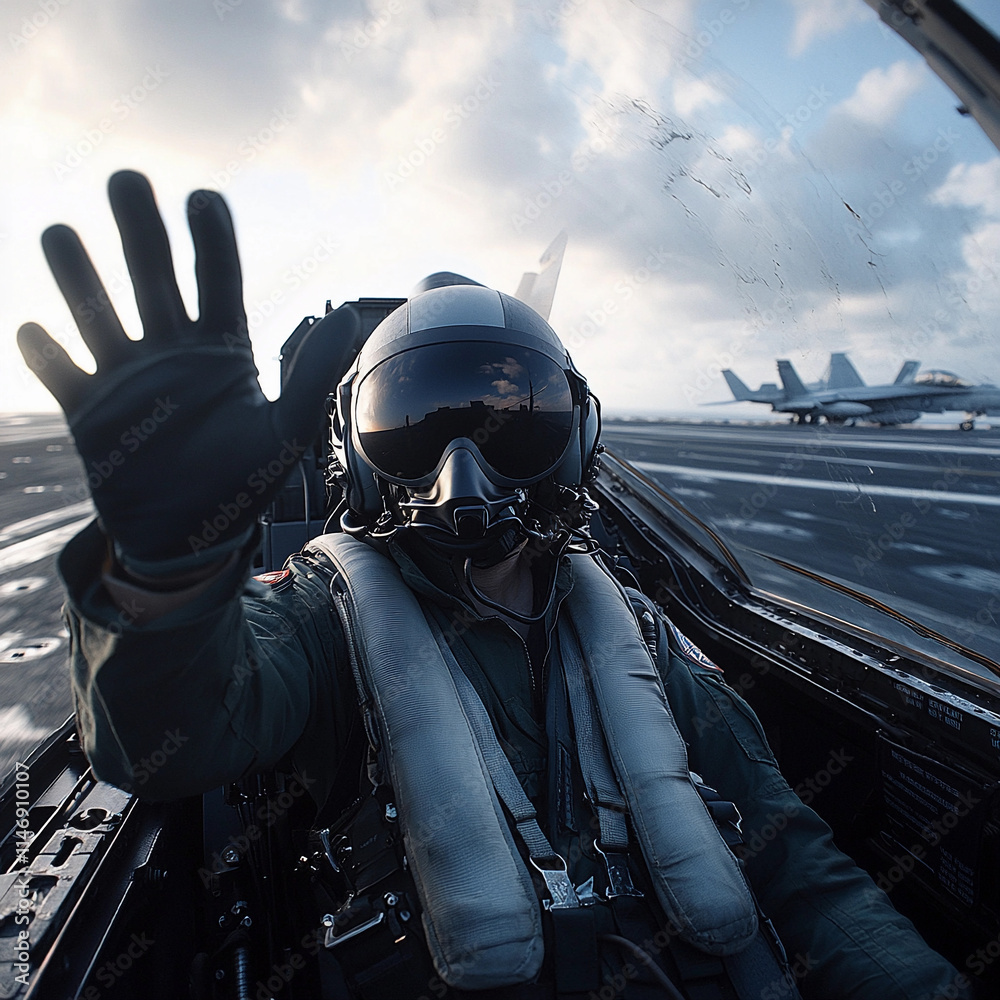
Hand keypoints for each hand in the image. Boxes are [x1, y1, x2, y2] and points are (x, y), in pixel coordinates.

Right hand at [17, 170, 359, 566]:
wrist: (190, 537)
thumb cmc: (243, 483)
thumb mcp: (286, 431)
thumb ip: (312, 375)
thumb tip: (350, 318)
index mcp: (223, 350)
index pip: (218, 281)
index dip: (212, 240)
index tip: (204, 198)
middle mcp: (173, 351)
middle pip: (152, 277)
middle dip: (139, 230)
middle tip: (127, 178)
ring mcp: (128, 377)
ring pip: (98, 313)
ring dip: (78, 276)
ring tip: (58, 234)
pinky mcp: (89, 411)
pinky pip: (62, 373)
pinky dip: (45, 353)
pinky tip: (35, 329)